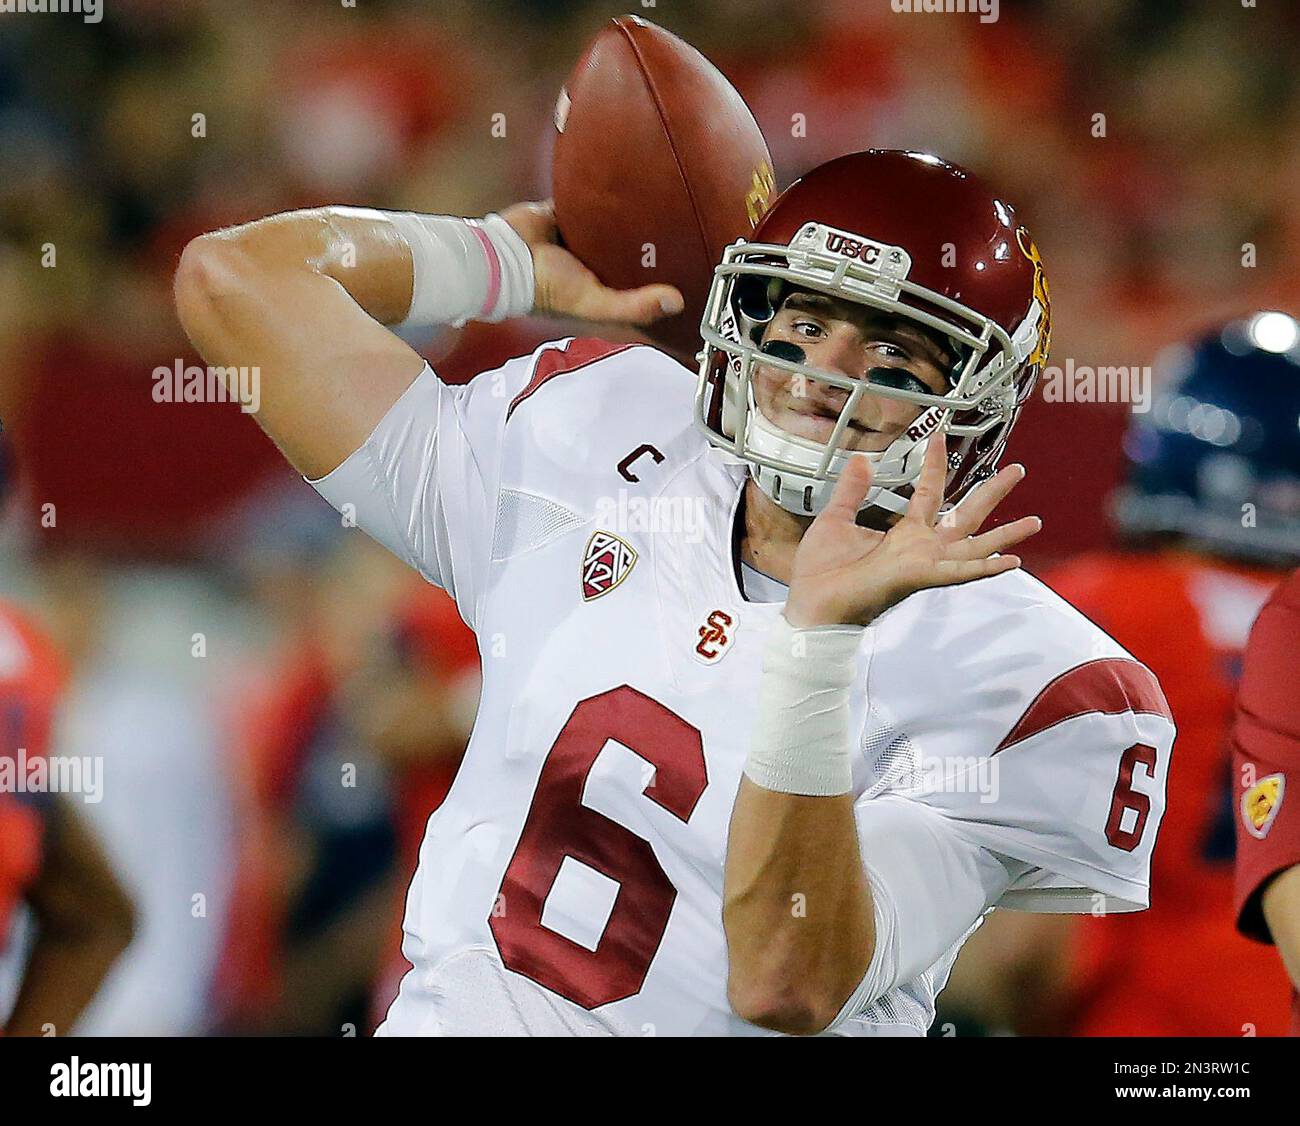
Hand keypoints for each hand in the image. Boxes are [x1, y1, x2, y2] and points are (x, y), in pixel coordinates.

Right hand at [500, 200, 683, 325]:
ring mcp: (583, 238)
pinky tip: (625, 184)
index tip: (693, 268)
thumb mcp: (594, 303)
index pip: (641, 287)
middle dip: (654, 242)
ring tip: (662, 198)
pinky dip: (603, 193)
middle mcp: (597, 264)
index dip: (664, 281)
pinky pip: (590, 199)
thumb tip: (676, 302)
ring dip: (630, 215)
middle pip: (632, 252)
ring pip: (615, 224)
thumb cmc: (545, 287)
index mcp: (604, 289)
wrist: (504, 254)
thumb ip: (633, 305)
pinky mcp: (568, 212)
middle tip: (684, 224)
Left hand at [783, 439, 1041, 627]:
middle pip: (966, 515)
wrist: (811, 602)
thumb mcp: (835, 519)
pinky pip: (959, 572)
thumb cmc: (822, 570)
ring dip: (1005, 534)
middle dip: (992, 493)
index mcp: (904, 533)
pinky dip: (985, 567)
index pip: (929, 492)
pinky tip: (1012, 562)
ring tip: (1035, 521)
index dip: (937, 464)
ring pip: (974, 545)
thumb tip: (862, 459)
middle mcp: (921, 547)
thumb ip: (851, 490)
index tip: (942, 435)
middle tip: (1018, 470)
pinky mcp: (919, 577)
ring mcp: (924, 563)